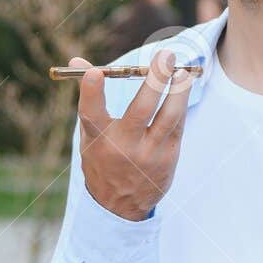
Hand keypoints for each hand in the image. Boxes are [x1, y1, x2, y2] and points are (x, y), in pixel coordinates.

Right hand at [73, 50, 192, 221]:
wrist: (120, 206)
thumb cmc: (102, 159)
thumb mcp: (89, 134)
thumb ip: (89, 97)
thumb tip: (79, 61)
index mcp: (97, 141)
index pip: (91, 115)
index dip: (91, 93)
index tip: (95, 72)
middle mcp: (123, 148)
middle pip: (140, 111)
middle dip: (154, 81)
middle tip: (164, 56)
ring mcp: (148, 155)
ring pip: (168, 118)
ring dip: (178, 91)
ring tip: (182, 71)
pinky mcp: (167, 158)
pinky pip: (177, 126)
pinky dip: (181, 103)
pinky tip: (183, 85)